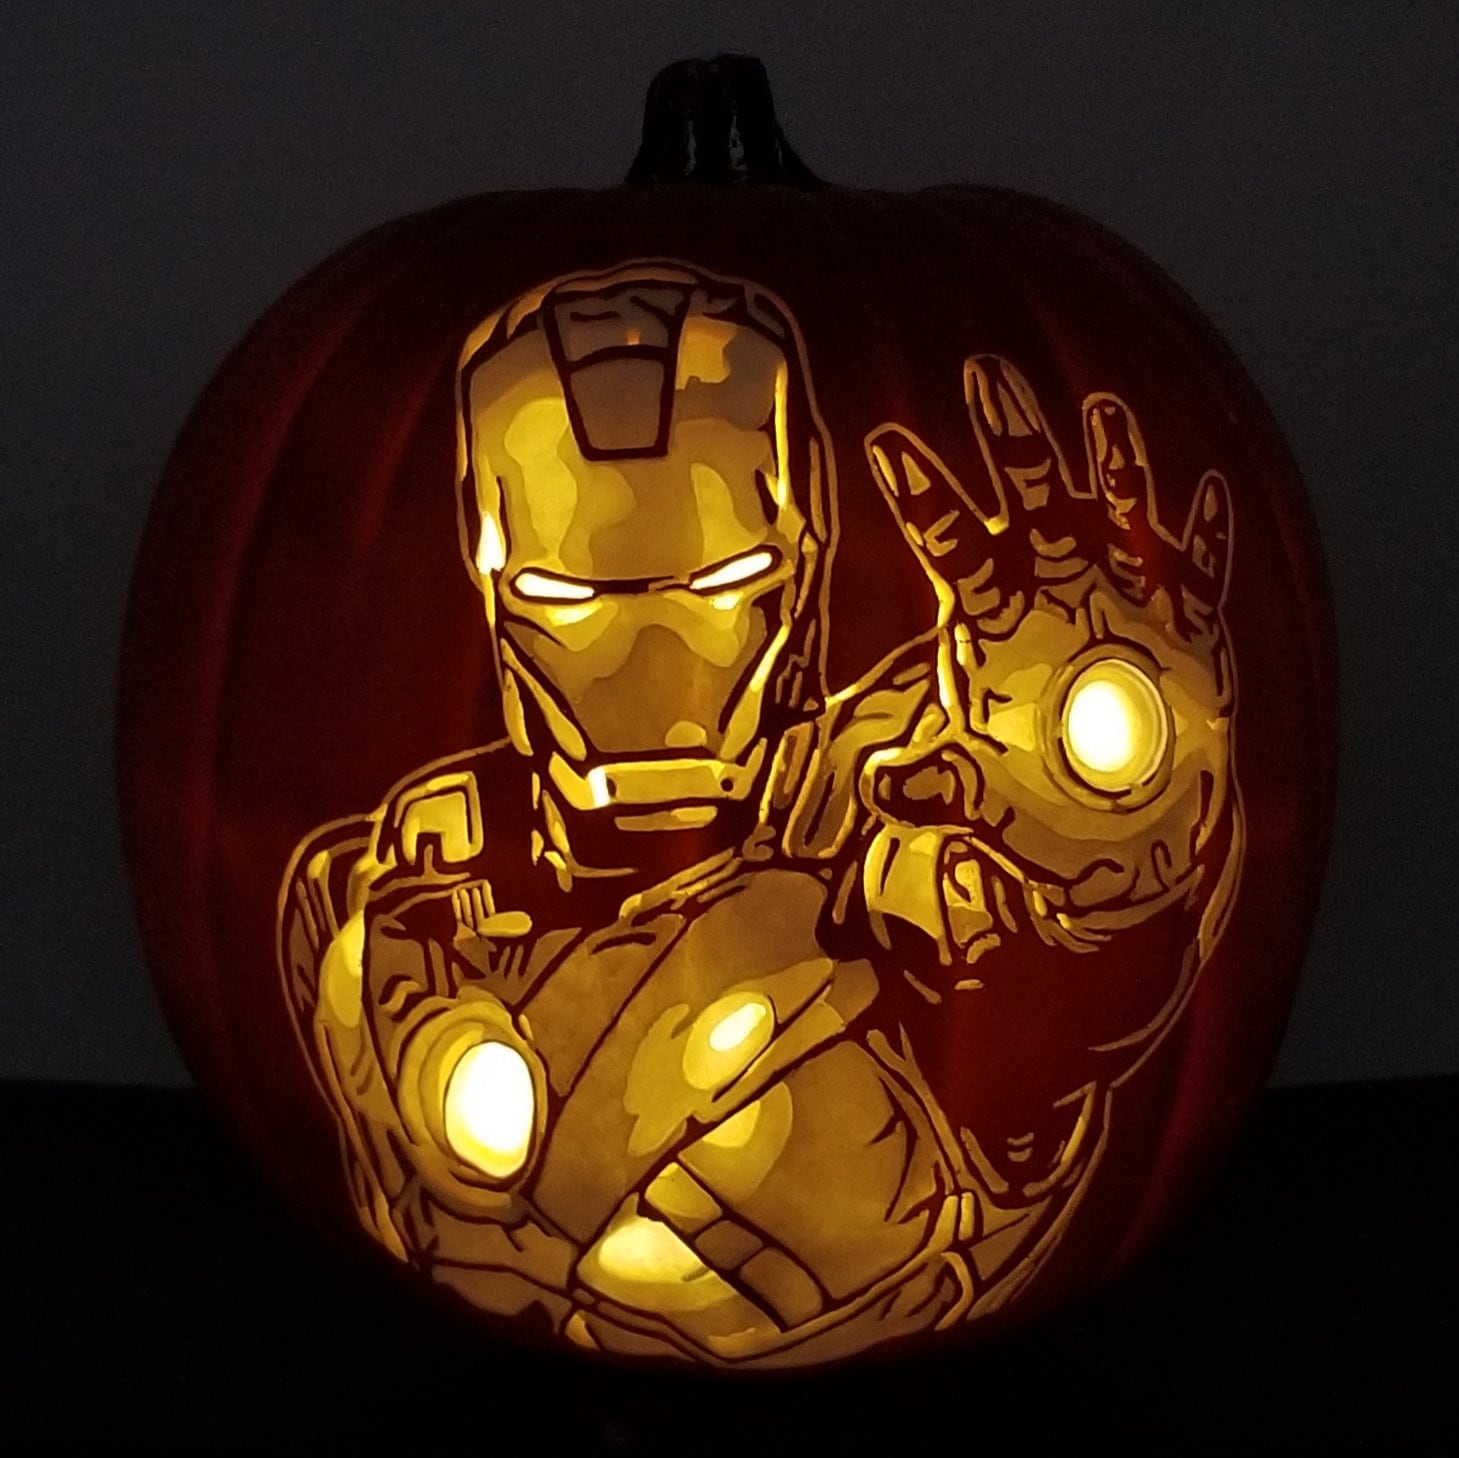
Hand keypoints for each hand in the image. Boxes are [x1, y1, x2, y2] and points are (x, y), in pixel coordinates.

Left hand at [864, 356, 1239, 952]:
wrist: (1110, 828)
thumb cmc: (1030, 789)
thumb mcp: (971, 791)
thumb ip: (929, 783)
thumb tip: (878, 787)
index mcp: (991, 615)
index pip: (949, 544)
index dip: (923, 497)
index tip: (886, 447)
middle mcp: (1053, 589)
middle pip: (1030, 498)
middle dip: (1012, 442)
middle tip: (986, 375)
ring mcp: (1122, 601)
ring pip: (1118, 513)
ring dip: (1115, 465)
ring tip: (1103, 411)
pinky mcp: (1184, 631)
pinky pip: (1199, 576)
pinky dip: (1208, 542)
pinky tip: (1212, 495)